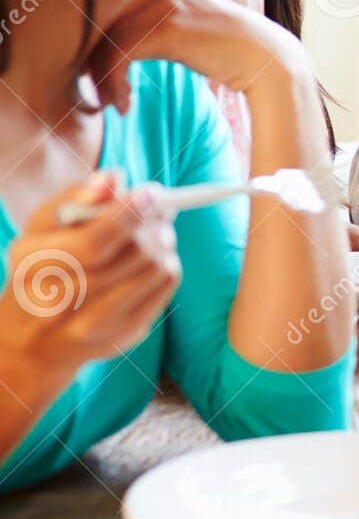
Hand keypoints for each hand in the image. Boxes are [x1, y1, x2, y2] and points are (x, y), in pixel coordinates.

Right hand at [0, 172, 180, 372]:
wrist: (31, 339)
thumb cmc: (40, 267)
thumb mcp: (41, 228)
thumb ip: (75, 197)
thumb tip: (114, 179)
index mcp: (33, 266)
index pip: (93, 243)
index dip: (128, 214)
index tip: (150, 192)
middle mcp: (61, 303)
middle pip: (133, 254)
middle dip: (153, 223)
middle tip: (158, 207)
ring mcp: (95, 325)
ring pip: (156, 269)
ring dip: (163, 241)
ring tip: (155, 230)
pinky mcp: (124, 334)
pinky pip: (166, 287)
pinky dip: (168, 262)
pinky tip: (152, 257)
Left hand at [87, 0, 308, 113]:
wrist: (272, 62)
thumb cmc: (238, 56)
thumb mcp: (195, 34)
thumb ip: (164, 30)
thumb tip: (127, 50)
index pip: (115, 12)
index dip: (101, 46)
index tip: (105, 77)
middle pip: (104, 22)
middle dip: (94, 60)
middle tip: (98, 93)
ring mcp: (165, 5)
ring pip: (106, 39)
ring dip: (102, 77)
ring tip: (113, 102)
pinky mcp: (166, 28)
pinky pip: (119, 54)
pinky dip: (115, 82)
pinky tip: (125, 104)